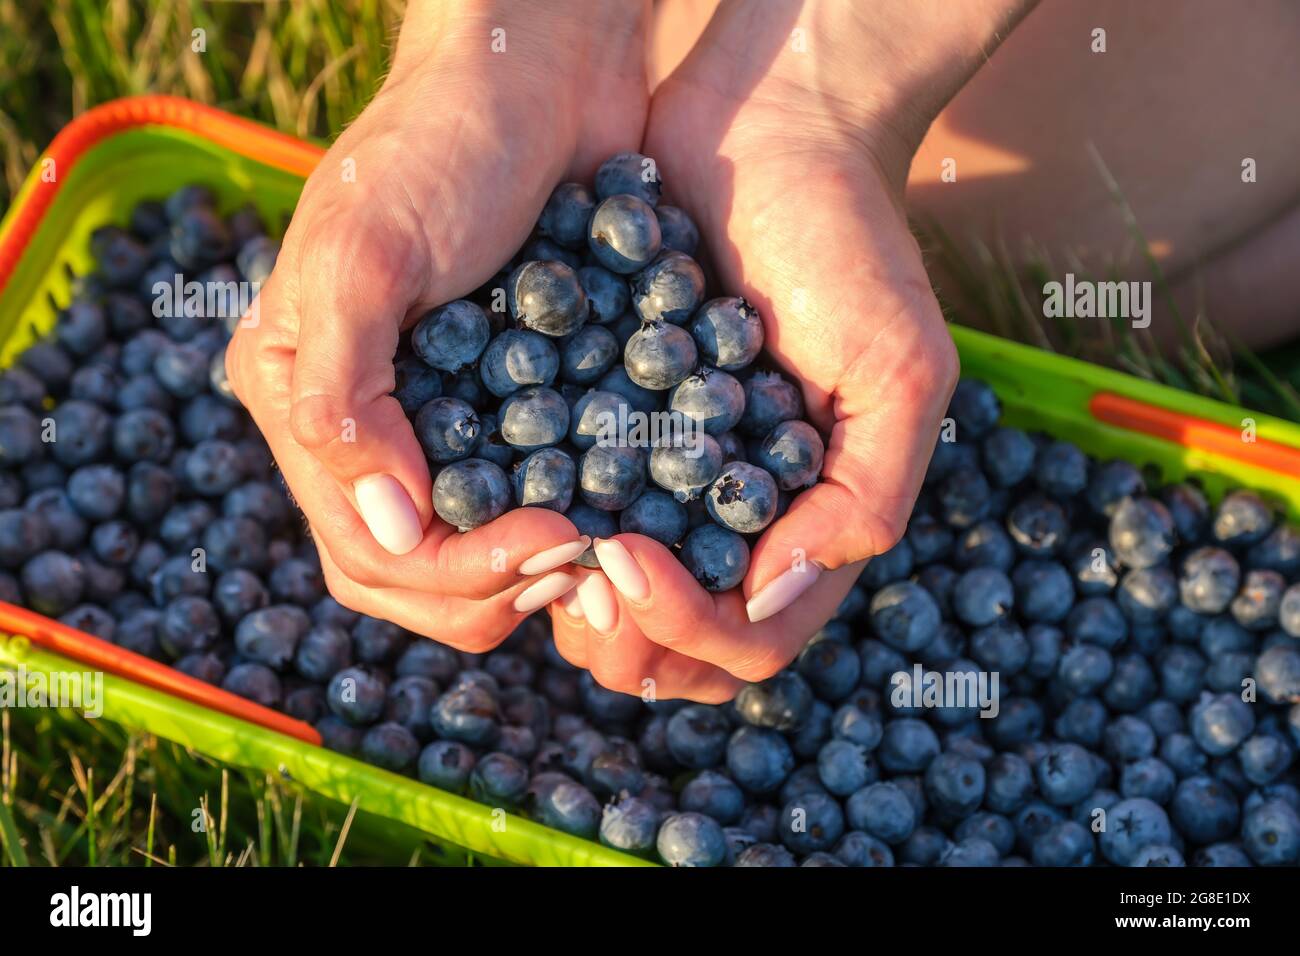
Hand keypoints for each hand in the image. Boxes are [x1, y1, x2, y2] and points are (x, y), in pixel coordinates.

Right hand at [226, 0, 649, 651]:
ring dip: (533, 570)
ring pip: (472, 552)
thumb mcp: (366, 256)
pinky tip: (618, 514)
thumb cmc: (437, 145)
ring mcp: (442, 421)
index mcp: (305, 399)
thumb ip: (347, 396)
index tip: (546, 543)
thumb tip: (386, 531)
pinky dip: (571, 520)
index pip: (363, 548)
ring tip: (600, 546)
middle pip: (412, 573)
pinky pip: (532, 495)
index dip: (450, 573)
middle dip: (491, 588)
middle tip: (578, 557)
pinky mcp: (514, 403)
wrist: (535, 73)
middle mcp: (368, 426)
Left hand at [550, 0, 1041, 698]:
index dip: (688, 627)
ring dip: (571, 596)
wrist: (767, 121)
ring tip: (534, 543)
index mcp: (807, 521)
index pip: (749, 637)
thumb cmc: (845, 240)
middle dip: (624, 633)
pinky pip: (569, 505)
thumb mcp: (898, 369)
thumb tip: (773, 597)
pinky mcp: (611, 422)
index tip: (627, 555)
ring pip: (615, 594)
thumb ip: (865, 495)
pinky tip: (505, 492)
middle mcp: (734, 517)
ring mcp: (670, 476)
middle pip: (677, 644)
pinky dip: (536, 520)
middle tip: (573, 575)